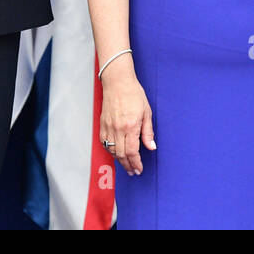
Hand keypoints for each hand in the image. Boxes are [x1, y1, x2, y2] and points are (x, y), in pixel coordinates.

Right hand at [99, 55, 154, 174]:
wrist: (117, 82)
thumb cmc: (134, 94)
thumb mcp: (147, 112)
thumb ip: (148, 132)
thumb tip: (151, 147)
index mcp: (130, 126)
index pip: (132, 152)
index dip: (136, 163)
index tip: (139, 169)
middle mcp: (118, 129)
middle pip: (121, 155)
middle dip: (128, 166)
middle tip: (133, 171)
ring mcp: (108, 127)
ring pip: (112, 150)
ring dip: (119, 160)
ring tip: (126, 164)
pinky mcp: (102, 124)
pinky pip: (105, 143)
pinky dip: (111, 150)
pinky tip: (116, 152)